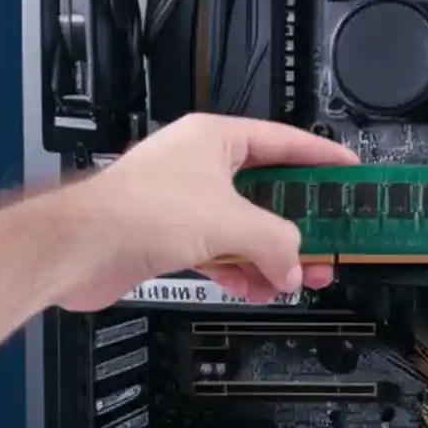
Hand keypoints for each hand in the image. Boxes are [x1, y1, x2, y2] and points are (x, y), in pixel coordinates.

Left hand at [55, 114, 358, 309]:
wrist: (79, 250)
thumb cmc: (137, 212)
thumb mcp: (233, 223)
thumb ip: (278, 243)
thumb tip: (296, 264)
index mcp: (216, 139)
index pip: (286, 141)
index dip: (322, 156)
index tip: (349, 170)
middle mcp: (199, 165)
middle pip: (267, 191)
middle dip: (298, 223)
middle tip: (329, 236)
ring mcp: (183, 201)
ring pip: (244, 227)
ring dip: (270, 255)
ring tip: (297, 277)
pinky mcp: (169, 236)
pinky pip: (220, 251)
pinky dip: (240, 269)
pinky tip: (256, 288)